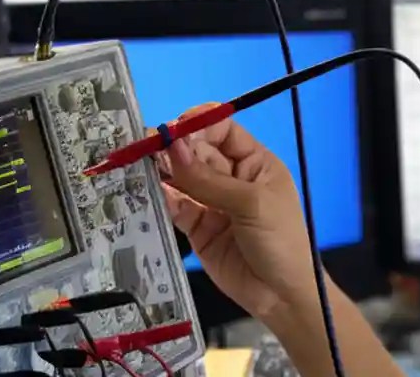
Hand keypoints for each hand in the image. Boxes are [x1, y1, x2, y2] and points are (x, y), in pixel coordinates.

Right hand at [158, 103, 316, 321]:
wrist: (281, 295)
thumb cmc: (280, 239)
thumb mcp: (251, 204)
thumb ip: (208, 180)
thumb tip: (172, 147)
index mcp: (255, 163)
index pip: (224, 131)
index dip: (200, 125)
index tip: (175, 127)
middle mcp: (232, 178)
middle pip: (198, 152)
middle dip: (175, 147)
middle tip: (147, 145)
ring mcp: (213, 203)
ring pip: (183, 178)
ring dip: (163, 170)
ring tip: (139, 163)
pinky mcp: (197, 228)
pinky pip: (176, 207)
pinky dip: (161, 198)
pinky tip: (147, 190)